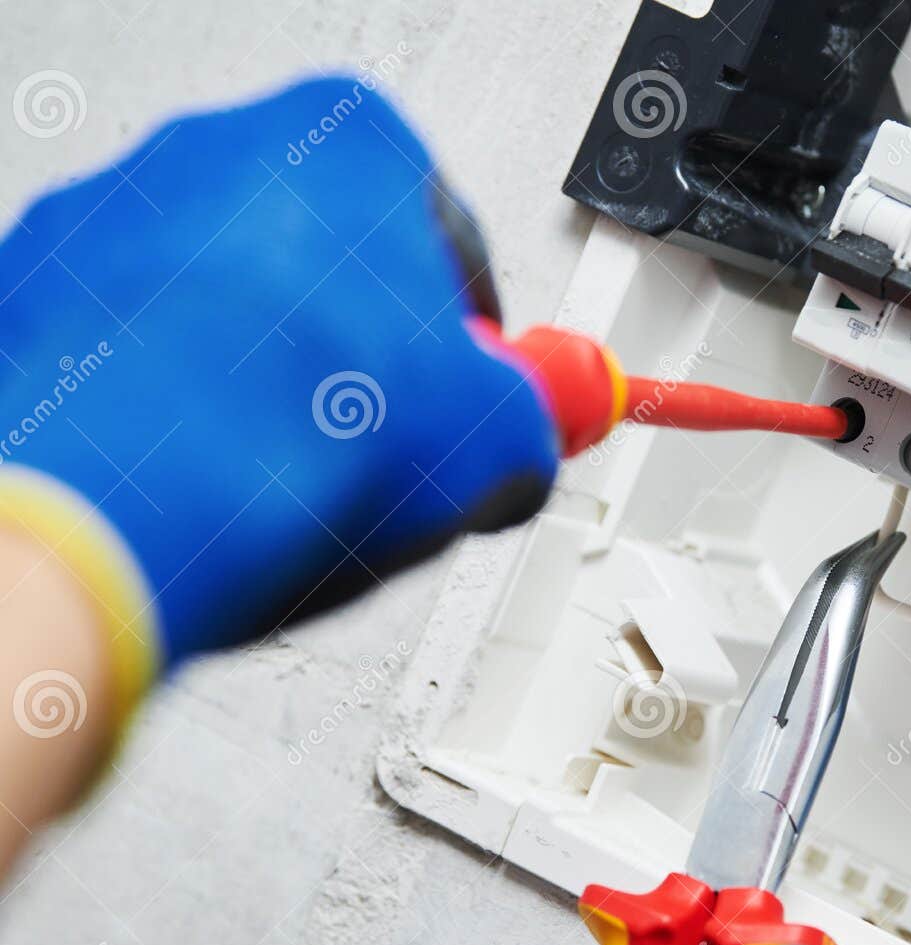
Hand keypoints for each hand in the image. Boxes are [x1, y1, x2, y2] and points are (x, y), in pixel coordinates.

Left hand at [0, 77, 558, 727]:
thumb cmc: (290, 433)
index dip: (474, 337)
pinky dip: (179, 409)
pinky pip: (144, 354)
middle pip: (334, 265)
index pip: (447, 239)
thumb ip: (526, 425)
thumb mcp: (496, 444)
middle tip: (391, 445)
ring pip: (234, 312)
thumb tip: (517, 449)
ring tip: (294, 480)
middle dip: (366, 357)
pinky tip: (211, 480)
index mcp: (348, 144)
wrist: (128, 499)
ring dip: (270, 385)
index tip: (478, 393)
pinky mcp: (42, 295)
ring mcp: (119, 218)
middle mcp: (223, 153)